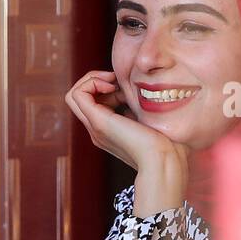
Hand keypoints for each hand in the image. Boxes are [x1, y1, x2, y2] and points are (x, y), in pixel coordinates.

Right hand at [65, 69, 188, 215]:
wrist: (164, 160)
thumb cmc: (166, 144)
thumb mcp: (150, 121)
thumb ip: (139, 110)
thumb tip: (137, 93)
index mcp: (109, 130)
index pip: (93, 102)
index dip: (105, 86)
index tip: (124, 85)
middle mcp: (97, 129)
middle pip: (79, 97)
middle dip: (96, 80)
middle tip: (118, 80)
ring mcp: (95, 126)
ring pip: (74, 94)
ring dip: (91, 79)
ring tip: (113, 82)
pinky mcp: (98, 121)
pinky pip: (76, 94)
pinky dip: (91, 82)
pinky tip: (112, 86)